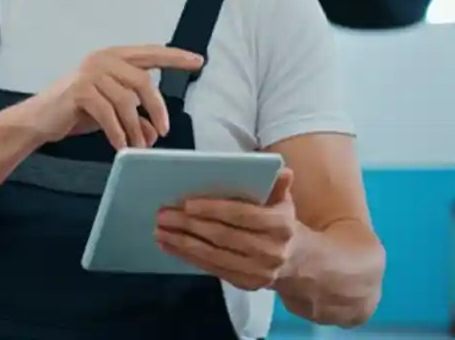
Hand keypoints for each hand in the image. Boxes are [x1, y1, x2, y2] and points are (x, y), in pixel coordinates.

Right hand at [15, 46, 203, 149]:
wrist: (39, 119)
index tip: (198, 61)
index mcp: (113, 56)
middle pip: (143, 81)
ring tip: (139, 146)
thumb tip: (157, 130)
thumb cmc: (76, 111)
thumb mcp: (111, 111)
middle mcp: (103, 59)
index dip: (175, 57)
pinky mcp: (80, 91)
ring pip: (127, 101)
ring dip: (136, 128)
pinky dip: (118, 134)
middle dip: (157, 108)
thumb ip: (135, 115)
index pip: (150, 53)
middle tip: (164, 131)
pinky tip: (121, 146)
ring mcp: (90, 73)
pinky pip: (109, 115)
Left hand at [155, 168, 302, 290]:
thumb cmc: (280, 222)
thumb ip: (277, 185)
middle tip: (163, 215)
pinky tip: (169, 246)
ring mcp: (258, 271)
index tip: (186, 203)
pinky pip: (212, 269)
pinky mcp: (246, 285)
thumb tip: (282, 170)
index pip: (241, 215)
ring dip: (182, 243)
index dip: (213, 210)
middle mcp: (271, 251)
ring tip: (159, 231)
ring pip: (213, 255)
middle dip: (189, 225)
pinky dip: (187, 257)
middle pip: (223, 236)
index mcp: (280, 225)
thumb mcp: (283, 201)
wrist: (296, 261)